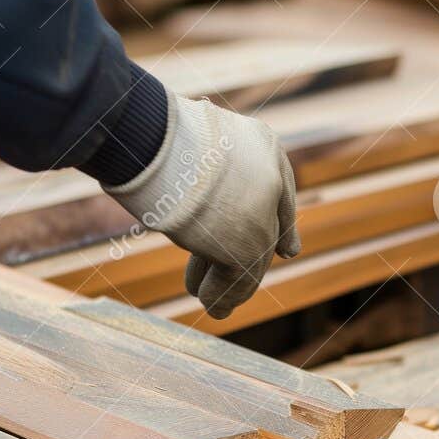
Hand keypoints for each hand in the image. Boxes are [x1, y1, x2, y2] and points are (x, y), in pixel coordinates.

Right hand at [107, 93, 300, 317]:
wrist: (151, 138)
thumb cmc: (154, 132)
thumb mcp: (191, 144)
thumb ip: (206, 170)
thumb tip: (192, 188)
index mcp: (264, 145)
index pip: (281, 193)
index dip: (283, 224)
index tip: (287, 252)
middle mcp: (270, 179)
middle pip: (265, 230)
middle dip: (250, 260)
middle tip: (238, 285)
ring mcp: (259, 214)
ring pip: (252, 258)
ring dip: (232, 285)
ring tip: (218, 306)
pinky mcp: (243, 246)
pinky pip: (236, 277)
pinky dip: (221, 295)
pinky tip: (211, 306)